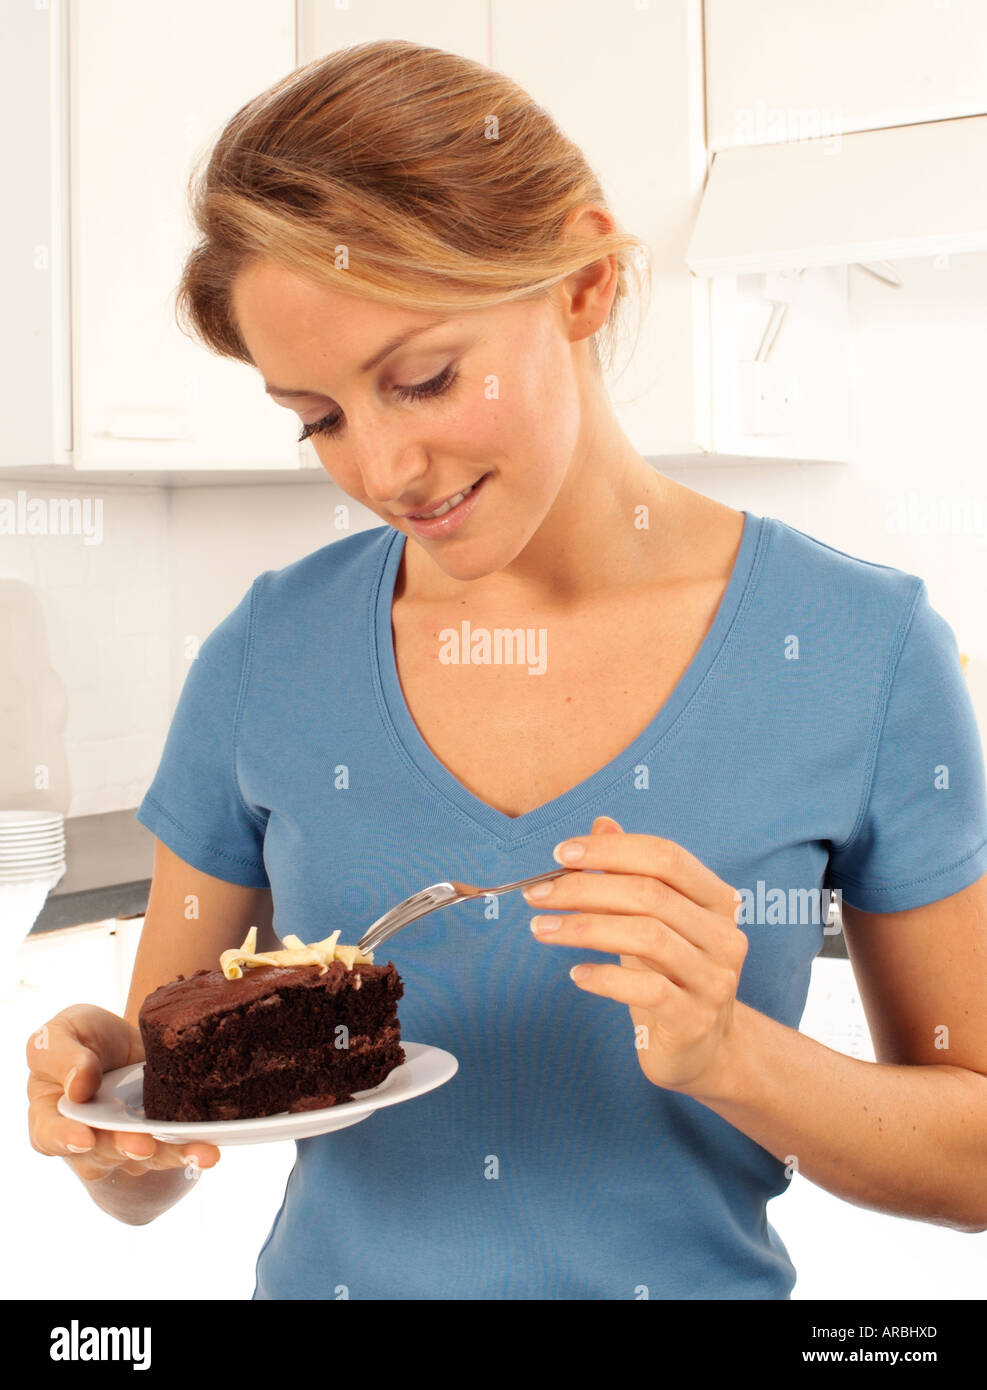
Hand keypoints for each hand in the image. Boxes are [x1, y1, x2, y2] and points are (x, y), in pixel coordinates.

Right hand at [26, 1003, 220, 1182]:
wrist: (128, 1039)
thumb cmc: (83, 1038)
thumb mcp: (62, 1032)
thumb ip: (60, 1055)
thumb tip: (78, 1086)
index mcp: (49, 1115)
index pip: (48, 1134)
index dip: (64, 1138)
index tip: (83, 1138)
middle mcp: (86, 1139)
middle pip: (99, 1154)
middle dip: (122, 1148)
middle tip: (142, 1145)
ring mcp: (123, 1143)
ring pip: (142, 1158)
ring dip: (169, 1155)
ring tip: (195, 1152)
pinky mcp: (158, 1138)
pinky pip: (173, 1149)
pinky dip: (192, 1149)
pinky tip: (209, 1149)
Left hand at [523, 817, 747, 1095]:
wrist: (701, 1050)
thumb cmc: (669, 975)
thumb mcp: (651, 920)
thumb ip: (631, 873)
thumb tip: (602, 823)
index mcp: (717, 901)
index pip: (667, 857)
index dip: (612, 850)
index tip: (561, 854)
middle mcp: (724, 936)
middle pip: (650, 894)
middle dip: (585, 889)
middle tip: (536, 894)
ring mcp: (713, 979)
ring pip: (647, 936)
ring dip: (584, 927)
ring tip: (542, 928)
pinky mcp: (694, 1019)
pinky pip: (646, 989)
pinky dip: (605, 977)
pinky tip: (576, 974)